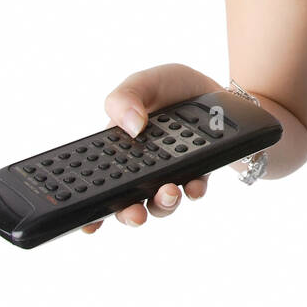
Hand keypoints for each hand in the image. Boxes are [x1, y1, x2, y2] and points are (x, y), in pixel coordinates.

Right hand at [81, 64, 214, 232]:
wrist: (216, 90)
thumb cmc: (172, 87)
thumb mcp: (143, 82)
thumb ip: (125, 98)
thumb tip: (130, 126)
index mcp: (118, 148)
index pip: (98, 179)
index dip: (91, 206)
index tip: (89, 224)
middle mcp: (141, 167)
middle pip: (128, 202)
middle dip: (129, 214)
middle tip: (134, 214)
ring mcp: (169, 173)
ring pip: (161, 203)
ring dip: (163, 204)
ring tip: (169, 192)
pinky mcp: (196, 174)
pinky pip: (193, 190)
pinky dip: (193, 191)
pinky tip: (194, 184)